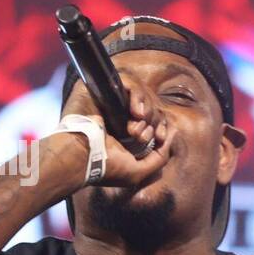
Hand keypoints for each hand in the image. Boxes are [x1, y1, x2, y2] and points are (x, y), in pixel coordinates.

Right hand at [56, 73, 171, 187]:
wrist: (80, 158)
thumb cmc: (107, 168)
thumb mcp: (139, 172)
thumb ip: (160, 158)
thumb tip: (173, 133)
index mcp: (128, 130)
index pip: (155, 120)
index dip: (163, 127)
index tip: (162, 137)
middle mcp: (121, 114)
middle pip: (152, 107)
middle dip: (154, 124)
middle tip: (140, 137)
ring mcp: (111, 100)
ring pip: (144, 95)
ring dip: (147, 114)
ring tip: (134, 130)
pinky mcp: (103, 88)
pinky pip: (130, 82)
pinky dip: (138, 97)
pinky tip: (136, 113)